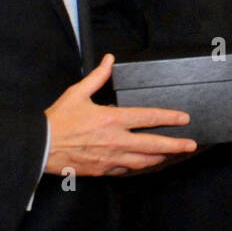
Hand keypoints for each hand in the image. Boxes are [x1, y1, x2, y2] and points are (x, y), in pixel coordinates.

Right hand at [44, 54, 196, 176]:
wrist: (40, 147)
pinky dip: (141, 167)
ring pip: (144, 161)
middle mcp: (116, 140)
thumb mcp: (77, 93)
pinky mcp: (103, 170)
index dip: (170, 118)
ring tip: (174, 156)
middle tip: (191, 145)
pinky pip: (128, 170)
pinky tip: (148, 165)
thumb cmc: (57, 120)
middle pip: (154, 145)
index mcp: (112, 119)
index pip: (149, 117)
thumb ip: (98, 76)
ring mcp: (110, 158)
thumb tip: (109, 59)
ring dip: (162, 158)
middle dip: (176, 145)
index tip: (184, 119)